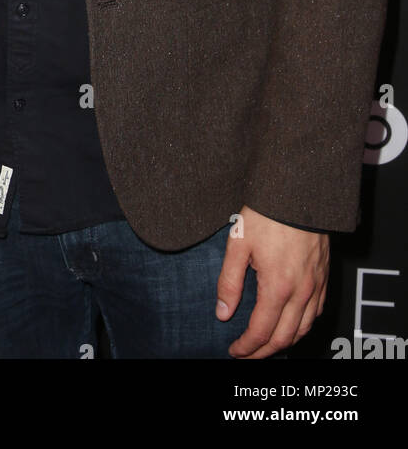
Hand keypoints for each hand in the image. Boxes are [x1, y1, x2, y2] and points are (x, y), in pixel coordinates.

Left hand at [216, 205, 328, 357]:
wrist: (298, 193)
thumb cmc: (267, 215)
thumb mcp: (238, 244)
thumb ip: (229, 282)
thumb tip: (223, 313)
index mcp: (278, 287)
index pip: (261, 331)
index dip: (247, 347)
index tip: (235, 351)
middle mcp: (301, 292)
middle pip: (284, 338)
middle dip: (264, 352)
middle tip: (247, 354)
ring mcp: (316, 286)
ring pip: (303, 329)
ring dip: (284, 342)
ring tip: (266, 344)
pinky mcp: (324, 277)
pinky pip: (317, 312)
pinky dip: (303, 326)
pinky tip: (291, 324)